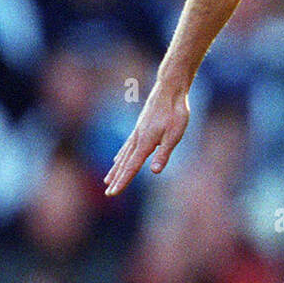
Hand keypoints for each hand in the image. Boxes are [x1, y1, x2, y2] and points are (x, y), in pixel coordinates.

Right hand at [104, 81, 190, 195]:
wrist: (169, 88)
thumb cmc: (175, 111)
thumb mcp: (174, 134)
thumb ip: (163, 153)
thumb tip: (154, 172)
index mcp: (145, 142)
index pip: (131, 167)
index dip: (122, 181)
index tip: (112, 193)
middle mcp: (137, 138)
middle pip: (125, 163)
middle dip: (117, 179)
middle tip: (108, 193)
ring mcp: (137, 132)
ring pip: (124, 155)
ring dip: (116, 169)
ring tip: (108, 180)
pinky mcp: (140, 128)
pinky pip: (127, 146)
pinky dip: (121, 155)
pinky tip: (117, 159)